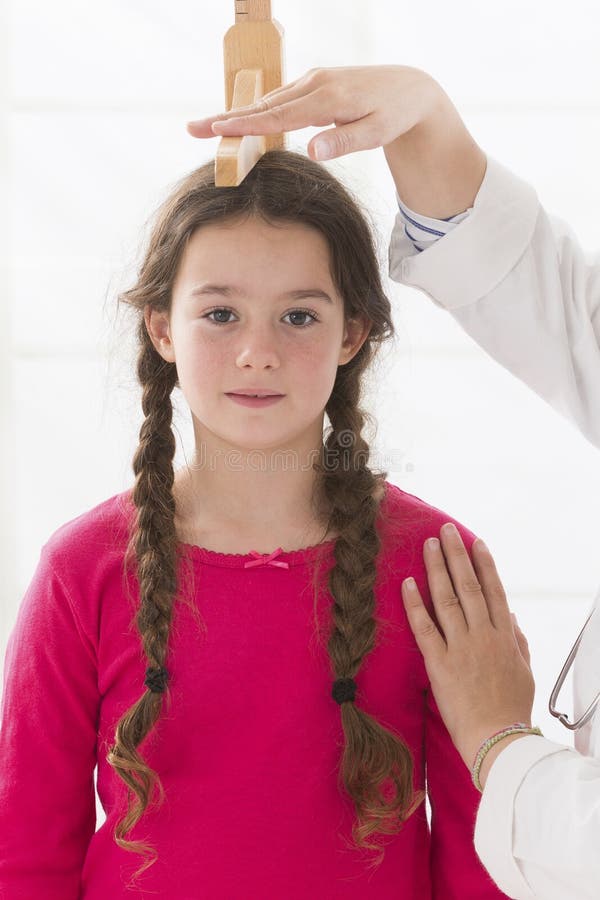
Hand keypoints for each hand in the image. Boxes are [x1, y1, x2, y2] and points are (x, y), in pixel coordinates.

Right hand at [187, 65, 442, 161]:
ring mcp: (313, 82)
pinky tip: (243, 121)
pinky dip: (258, 110)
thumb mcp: (377, 133)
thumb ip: (343, 142)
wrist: (410, 88)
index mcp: (326, 99)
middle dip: (227, 118)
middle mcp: (314, 85)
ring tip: (208, 128)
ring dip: (238, 115)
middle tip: (193, 128)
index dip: (245, 125)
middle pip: (263, 106)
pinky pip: (280, 100)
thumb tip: (311, 151)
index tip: (217, 130)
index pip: (278, 116)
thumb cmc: (394, 114)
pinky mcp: (314, 85)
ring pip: (269, 102)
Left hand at [401, 523, 534, 779]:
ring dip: (436, 568)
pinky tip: (407, 582)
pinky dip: (415, 604)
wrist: (498, 740)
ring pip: (447, 598)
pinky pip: (424, 627)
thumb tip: (509, 615)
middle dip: (456, 555)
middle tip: (445, 530)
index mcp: (504, 636)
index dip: (484, 564)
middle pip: (468, 585)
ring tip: (427, 544)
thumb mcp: (524, 671)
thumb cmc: (511, 708)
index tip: (475, 542)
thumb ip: (517, 641)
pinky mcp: (439, 663)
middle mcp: (483, 635)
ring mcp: (461, 647)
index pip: (493, 590)